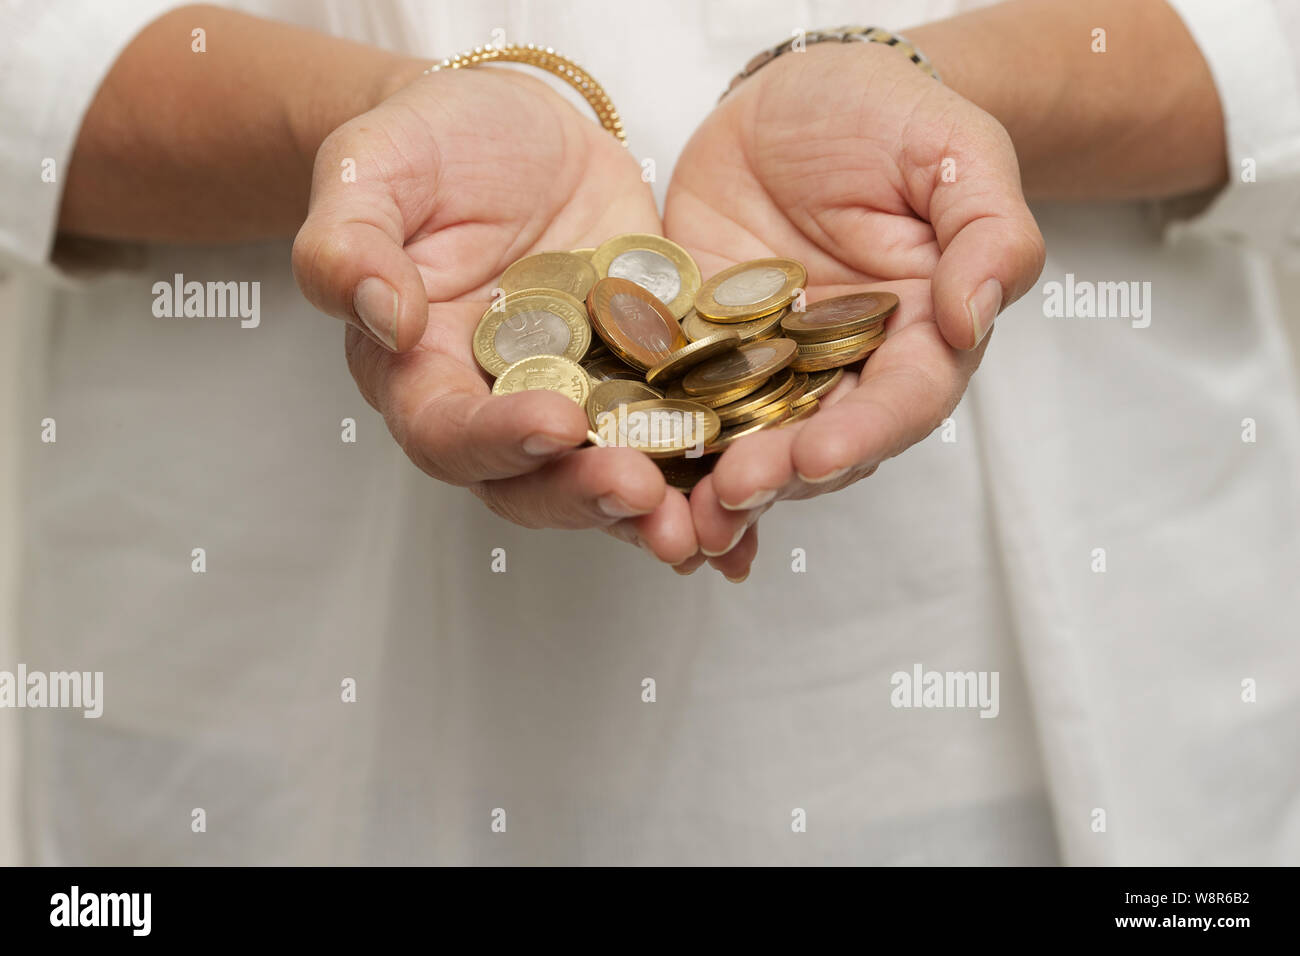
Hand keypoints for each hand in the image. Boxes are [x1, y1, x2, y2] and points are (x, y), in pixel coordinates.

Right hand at [293, 68, 695, 563]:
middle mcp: (501, 407)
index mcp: (422, 374)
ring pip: (612, 477)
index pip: (447, 431)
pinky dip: (715, 476)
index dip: (497, 439)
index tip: (554, 422)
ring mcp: (582, 400)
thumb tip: (380, 317)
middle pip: (534, 482)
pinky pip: (679, 438)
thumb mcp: (374, 168)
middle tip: (642, 493)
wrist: (516, 131)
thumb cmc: (432, 145)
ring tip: (709, 526)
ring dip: (658, 509)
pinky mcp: (648, 380)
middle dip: (588, 494)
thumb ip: (350, 243)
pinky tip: (762, 497)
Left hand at [664, 41, 1044, 576]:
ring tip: (682, 516)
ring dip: (718, 483)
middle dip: (777, 476)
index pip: (901, 403)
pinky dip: (663, 441)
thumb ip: (987, 234)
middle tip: (732, 494)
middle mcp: (843, 370)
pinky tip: (633, 474)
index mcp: (917, 338)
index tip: (821, 455)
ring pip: (748, 439)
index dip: (863, 435)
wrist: (796, 94)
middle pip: (819, 442)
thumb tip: (971, 318)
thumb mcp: (956, 155)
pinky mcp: (700, 348)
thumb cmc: (890, 117)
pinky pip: (680, 400)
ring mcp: (766, 366)